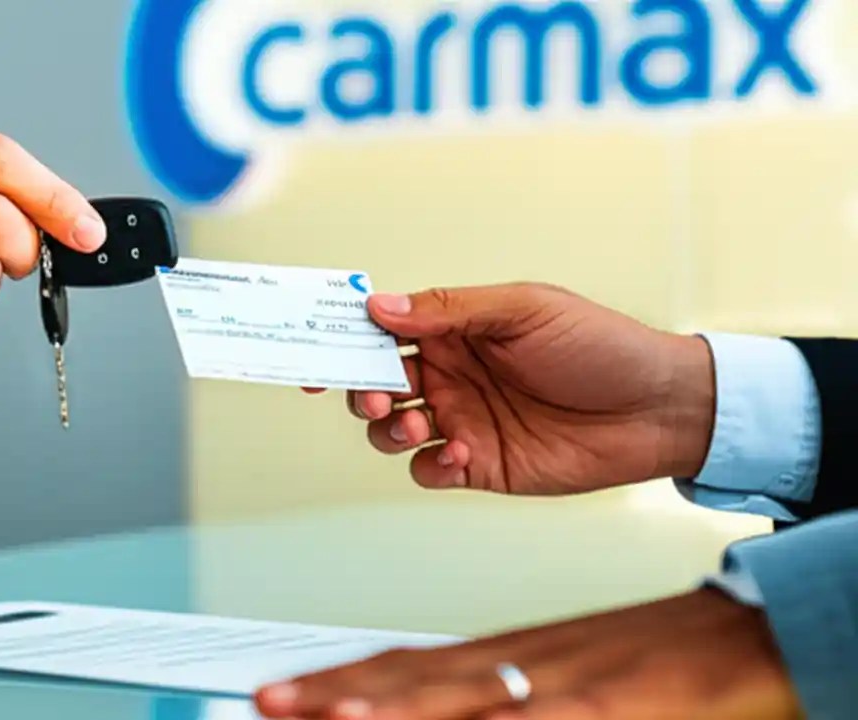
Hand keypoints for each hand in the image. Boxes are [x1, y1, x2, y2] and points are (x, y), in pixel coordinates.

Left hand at [254, 589, 800, 719]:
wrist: (735, 631)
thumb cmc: (643, 664)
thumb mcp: (558, 685)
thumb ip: (498, 702)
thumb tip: (440, 715)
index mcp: (500, 658)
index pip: (402, 667)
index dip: (337, 682)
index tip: (280, 693)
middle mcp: (516, 662)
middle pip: (412, 678)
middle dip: (334, 694)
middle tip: (269, 700)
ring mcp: (562, 680)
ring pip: (464, 692)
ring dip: (393, 705)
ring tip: (330, 711)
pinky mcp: (613, 700)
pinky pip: (552, 715)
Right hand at [317, 283, 716, 494]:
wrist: (659, 409)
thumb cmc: (599, 346)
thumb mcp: (524, 311)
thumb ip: (450, 311)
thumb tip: (379, 306)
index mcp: (456, 331)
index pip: (384, 332)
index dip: (346, 339)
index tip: (316, 346)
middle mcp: (451, 375)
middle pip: (375, 383)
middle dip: (361, 390)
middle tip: (379, 396)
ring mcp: (463, 421)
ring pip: (391, 430)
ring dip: (388, 429)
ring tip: (417, 426)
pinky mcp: (481, 465)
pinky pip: (429, 471)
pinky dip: (428, 465)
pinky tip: (457, 456)